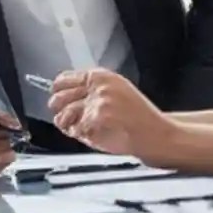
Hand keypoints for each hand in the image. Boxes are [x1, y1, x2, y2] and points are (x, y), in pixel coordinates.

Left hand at [47, 69, 172, 158]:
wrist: (155, 132)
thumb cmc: (137, 117)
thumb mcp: (114, 93)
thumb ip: (89, 93)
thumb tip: (62, 101)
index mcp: (100, 76)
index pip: (63, 79)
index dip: (57, 93)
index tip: (57, 102)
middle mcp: (98, 84)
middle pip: (59, 97)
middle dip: (59, 111)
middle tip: (64, 120)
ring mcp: (98, 100)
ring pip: (65, 114)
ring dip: (67, 125)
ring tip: (77, 130)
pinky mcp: (99, 116)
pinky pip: (77, 128)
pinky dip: (81, 135)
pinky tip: (92, 136)